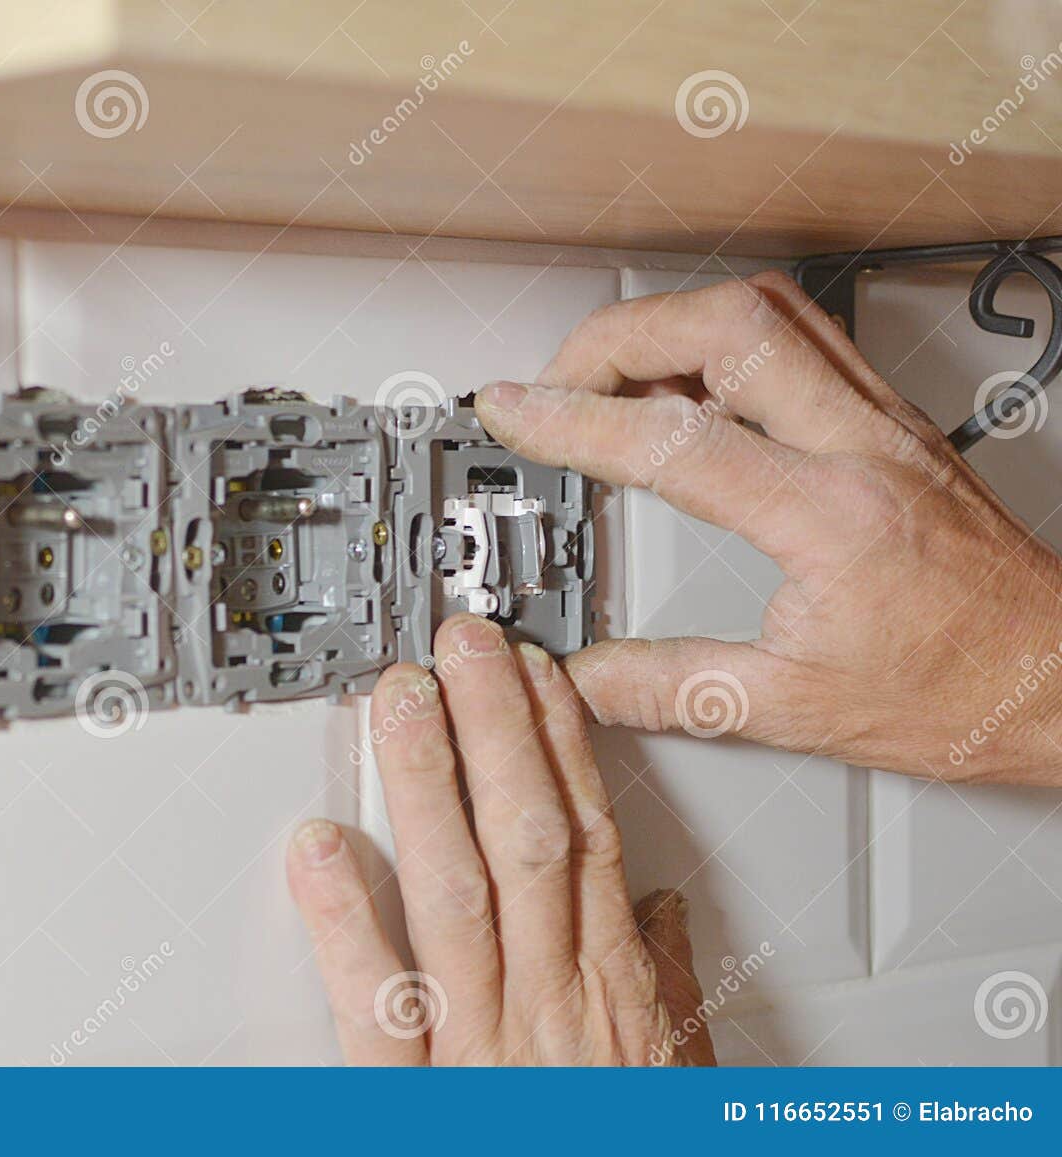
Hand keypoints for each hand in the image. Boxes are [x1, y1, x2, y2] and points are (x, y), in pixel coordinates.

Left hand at [285, 615, 715, 1065]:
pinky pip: (377, 1002)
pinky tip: (316, 849)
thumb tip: (660, 912)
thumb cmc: (632, 1153)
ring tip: (401, 700)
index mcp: (610, 988)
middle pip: (524, 834)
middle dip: (495, 727)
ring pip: (452, 889)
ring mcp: (480, 1042)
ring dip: (426, 781)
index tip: (536, 675)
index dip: (560, 743)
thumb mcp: (679, 1061)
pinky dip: (344, 922)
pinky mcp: (418, 1096)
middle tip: (465, 647)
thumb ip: (663, 978)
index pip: (586, 834)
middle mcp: (546, 999)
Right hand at [476, 272, 1061, 784]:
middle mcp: (861, 446)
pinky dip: (725, 338)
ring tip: (613, 371)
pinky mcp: (893, 422)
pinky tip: (695, 380)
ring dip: (672, 323)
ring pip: (767, 310)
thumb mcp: (799, 709)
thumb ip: (674, 690)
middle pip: (724, 323)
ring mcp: (881, 422)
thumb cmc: (965, 692)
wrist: (1060, 678)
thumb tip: (590, 679)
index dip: (573, 421)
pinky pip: (802, 335)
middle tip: (559, 381)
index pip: (674, 440)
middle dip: (616, 337)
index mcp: (830, 518)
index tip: (515, 413)